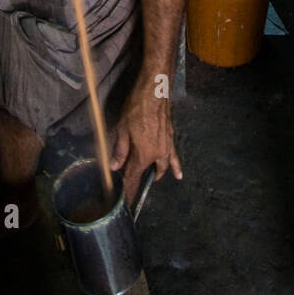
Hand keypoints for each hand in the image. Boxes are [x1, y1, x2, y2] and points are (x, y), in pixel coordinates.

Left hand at [111, 78, 181, 203]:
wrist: (155, 91)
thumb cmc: (136, 108)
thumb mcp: (122, 129)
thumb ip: (120, 150)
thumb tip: (115, 167)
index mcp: (143, 155)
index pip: (133, 177)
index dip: (128, 190)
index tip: (125, 202)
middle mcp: (157, 155)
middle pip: (146, 172)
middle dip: (138, 180)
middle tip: (130, 185)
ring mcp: (166, 147)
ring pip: (162, 167)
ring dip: (156, 174)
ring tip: (152, 180)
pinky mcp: (171, 138)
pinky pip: (173, 156)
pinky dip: (175, 166)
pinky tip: (178, 174)